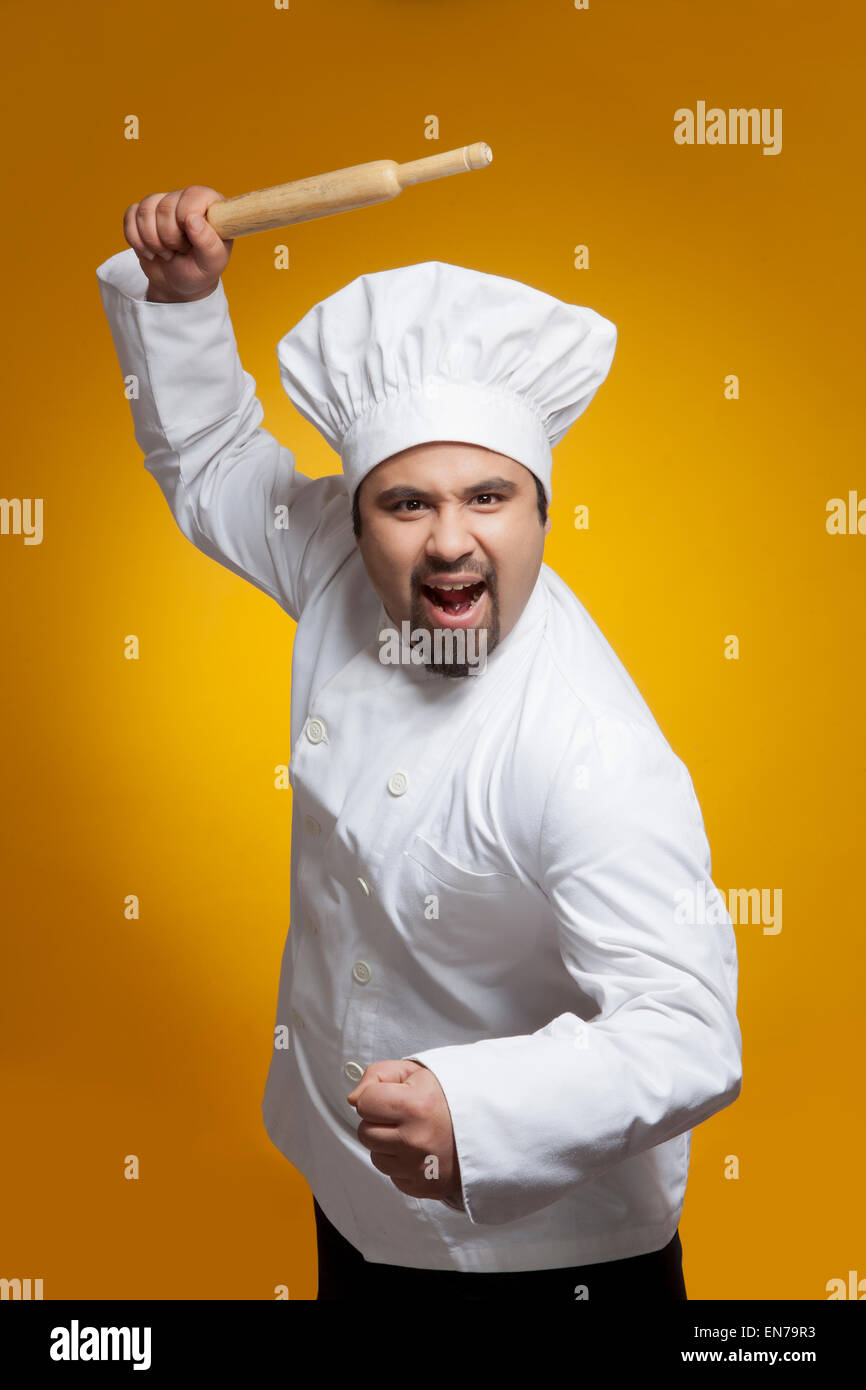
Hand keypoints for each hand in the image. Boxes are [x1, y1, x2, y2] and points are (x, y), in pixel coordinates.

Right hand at [122, 185, 232, 301]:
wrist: (178, 284)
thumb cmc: (200, 271)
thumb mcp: (212, 263)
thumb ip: (208, 242)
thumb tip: (193, 219)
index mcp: (211, 206)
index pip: (193, 195)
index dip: (186, 220)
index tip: (191, 242)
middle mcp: (186, 199)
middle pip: (165, 206)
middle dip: (169, 238)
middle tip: (179, 250)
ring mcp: (163, 203)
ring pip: (145, 211)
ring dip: (152, 240)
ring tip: (166, 252)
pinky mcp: (142, 213)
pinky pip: (130, 216)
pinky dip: (136, 240)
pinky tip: (150, 251)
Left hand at [347, 1059, 461, 1201]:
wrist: (486, 1128)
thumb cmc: (449, 1097)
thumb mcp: (416, 1072)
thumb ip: (378, 1075)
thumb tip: (353, 1100)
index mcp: (414, 1106)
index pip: (364, 1102)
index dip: (375, 1096)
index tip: (391, 1096)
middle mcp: (414, 1140)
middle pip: (365, 1132)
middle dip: (378, 1122)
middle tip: (402, 1115)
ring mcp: (419, 1167)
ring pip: (376, 1156)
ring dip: (388, 1144)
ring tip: (412, 1133)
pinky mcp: (422, 1187)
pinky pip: (392, 1176)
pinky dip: (401, 1164)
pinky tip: (419, 1151)